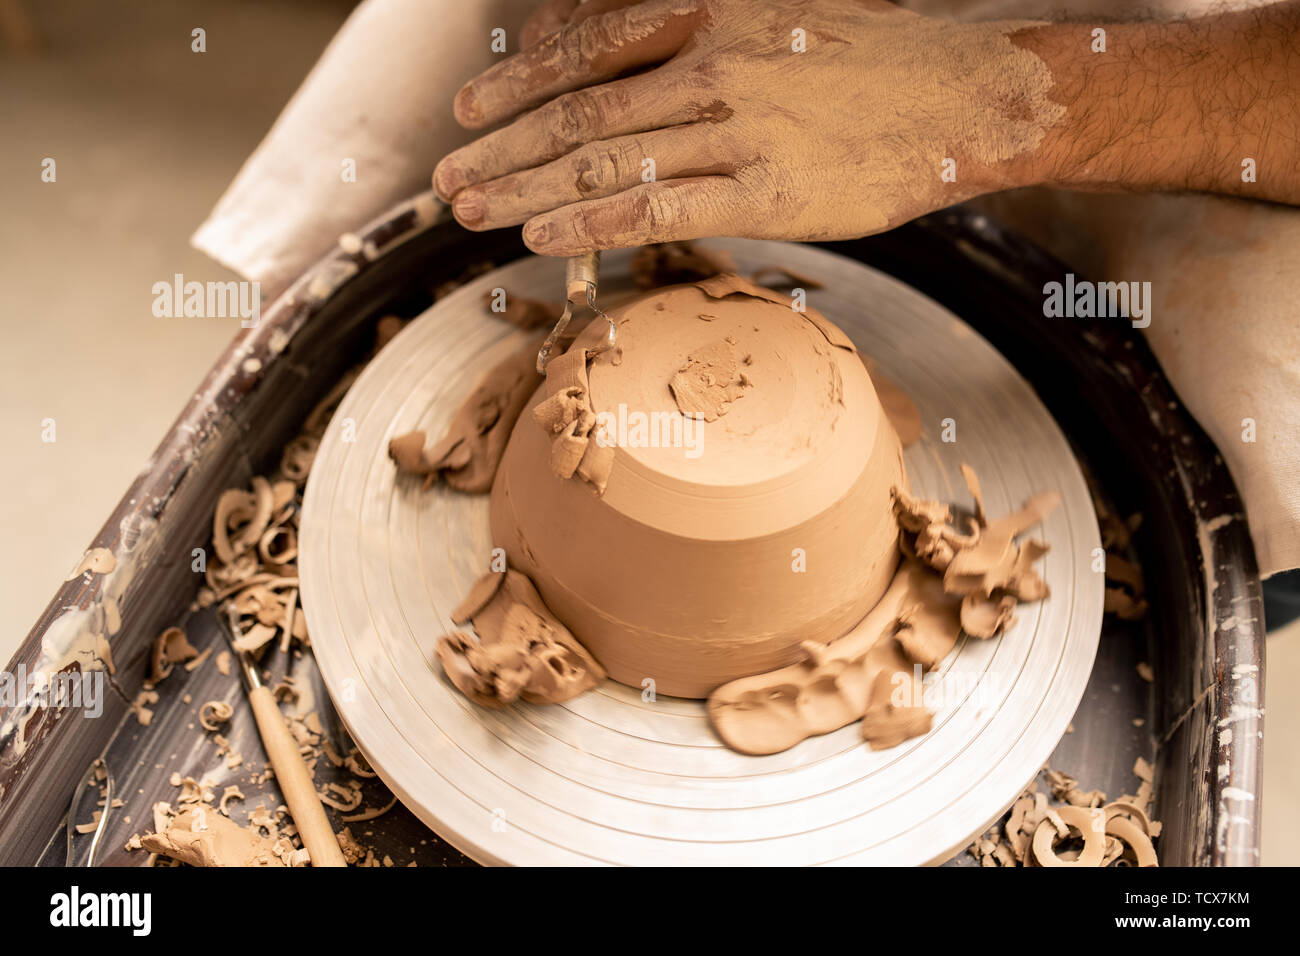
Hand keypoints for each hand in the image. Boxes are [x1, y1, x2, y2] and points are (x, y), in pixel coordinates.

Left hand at [433, 0, 1065, 254]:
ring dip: (527, 189)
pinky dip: (591, 222)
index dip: (516, 81)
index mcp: (708, 9)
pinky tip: (542, 237)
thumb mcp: (775, 14)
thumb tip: (626, 62)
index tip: (467, 109)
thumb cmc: (870, 60)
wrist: (963, 94)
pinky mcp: (768, 192)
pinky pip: (659, 208)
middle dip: (502, 145)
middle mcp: (712, 62)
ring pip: (605, 159)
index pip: (585, 47)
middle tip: (449, 179)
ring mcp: (739, 128)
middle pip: (578, 107)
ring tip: (472, 213)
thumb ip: (697, 33)